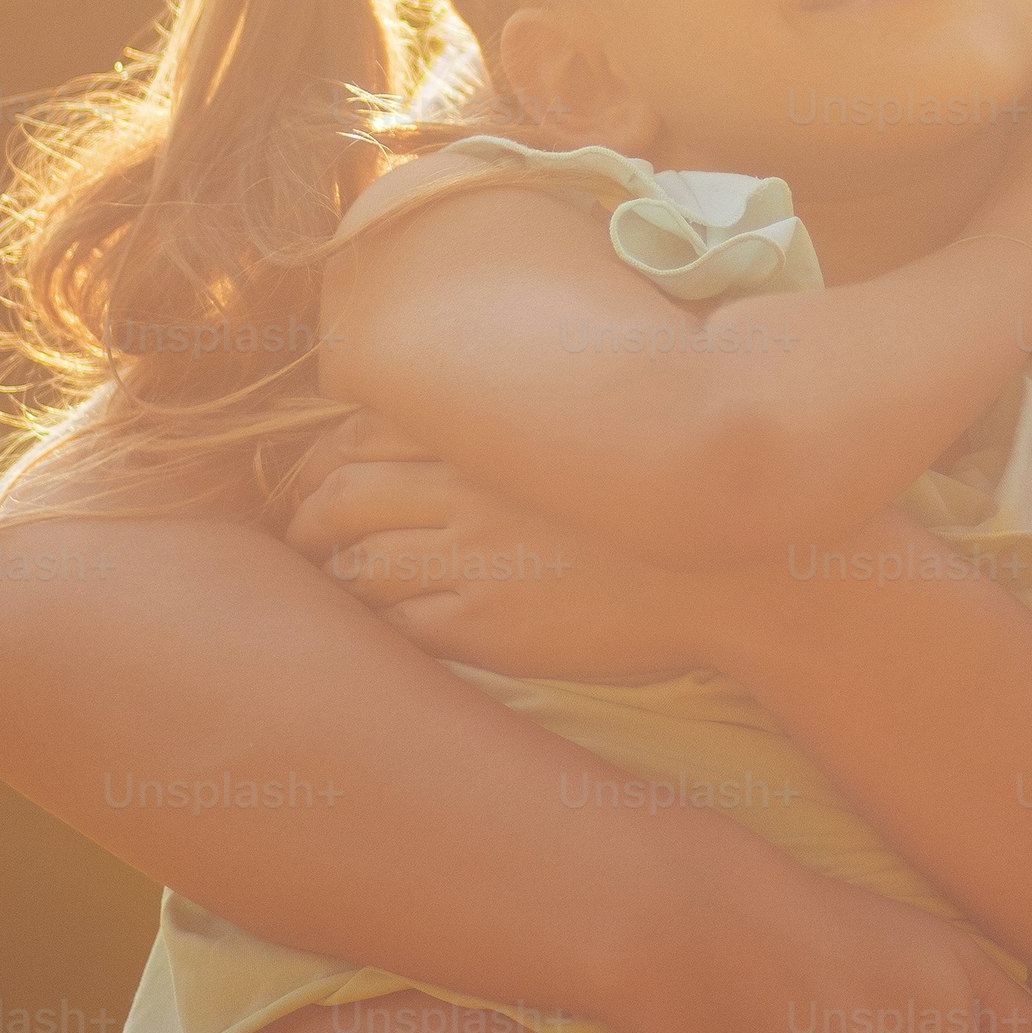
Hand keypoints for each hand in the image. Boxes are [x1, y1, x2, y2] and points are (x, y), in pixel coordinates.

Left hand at [285, 416, 724, 679]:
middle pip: (345, 494)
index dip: (327, 454)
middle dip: (308, 517)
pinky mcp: (487, 627)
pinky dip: (374, 629)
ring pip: (359, 564)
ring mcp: (473, 558)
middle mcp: (466, 488)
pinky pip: (399, 628)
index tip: (319, 472)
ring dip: (331, 576)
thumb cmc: (675, 489)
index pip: (367, 431)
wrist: (730, 564)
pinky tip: (375, 635)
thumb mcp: (600, 415)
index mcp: (490, 431)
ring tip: (326, 586)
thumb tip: (501, 398)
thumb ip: (534, 410)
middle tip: (301, 536)